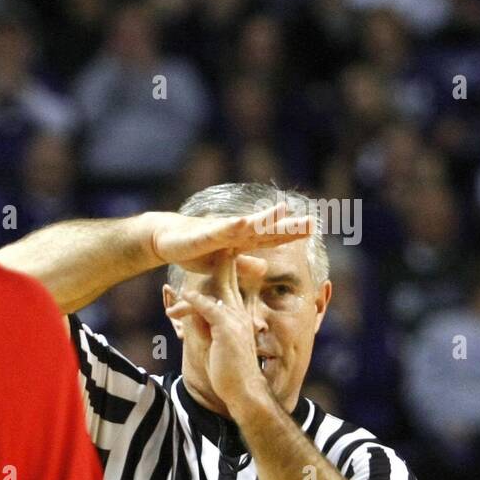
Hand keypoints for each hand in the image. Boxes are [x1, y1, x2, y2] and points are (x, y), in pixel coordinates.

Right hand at [149, 201, 312, 274]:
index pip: (271, 237)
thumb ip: (244, 264)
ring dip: (265, 219)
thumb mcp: (224, 263)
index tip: (314, 227)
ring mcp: (220, 231)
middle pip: (266, 228)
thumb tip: (265, 268)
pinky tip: (245, 222)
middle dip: (288, 225)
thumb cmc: (195, 250)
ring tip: (284, 211)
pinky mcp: (203, 235)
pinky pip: (220, 231)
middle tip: (312, 221)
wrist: (166, 239)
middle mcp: (235, 232)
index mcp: (242, 241)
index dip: (291, 233)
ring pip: (247, 225)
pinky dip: (232, 226)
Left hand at [165, 255, 272, 414]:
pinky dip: (195, 301)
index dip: (224, 265)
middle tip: (215, 240)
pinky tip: (184, 295)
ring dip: (194, 286)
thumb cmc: (226, 370)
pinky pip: (209, 309)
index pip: (230, 283)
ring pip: (213, 293)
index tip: (217, 248)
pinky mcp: (227, 330)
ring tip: (183, 274)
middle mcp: (238, 313)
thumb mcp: (211, 342)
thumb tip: (187, 310)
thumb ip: (201, 323)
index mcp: (236, 314)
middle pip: (228, 278)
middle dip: (221, 257)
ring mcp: (235, 320)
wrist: (242, 390)